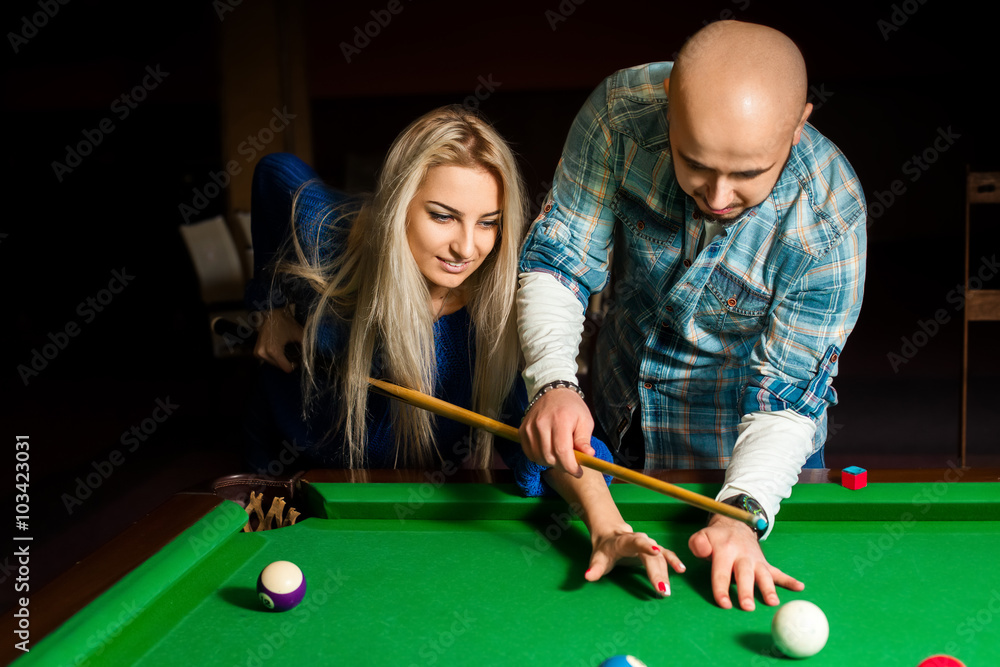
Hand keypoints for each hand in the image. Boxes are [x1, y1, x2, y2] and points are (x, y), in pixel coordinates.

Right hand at [253, 307, 303, 372]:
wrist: (271, 313)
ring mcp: (258, 353)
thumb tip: (313, 355)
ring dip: (280, 360)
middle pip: (279, 366)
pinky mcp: (255, 352)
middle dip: (287, 362)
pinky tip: (278, 350)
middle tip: (293, 354)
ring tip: (285, 351)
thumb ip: (306, 346)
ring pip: (273, 364)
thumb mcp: (299, 334)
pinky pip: (267, 360)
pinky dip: (273, 357)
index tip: (297, 360)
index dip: (294, 365)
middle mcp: (264, 353)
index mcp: (274, 351)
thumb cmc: (285, 322)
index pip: (286, 368)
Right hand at [519, 388, 594, 476]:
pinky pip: (529, 453)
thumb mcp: (585, 421)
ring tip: (560, 457)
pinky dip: (539, 457)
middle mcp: (542, 423)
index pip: (562, 452)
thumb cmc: (572, 407)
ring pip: (538, 457)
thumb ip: (584, 440)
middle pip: (549, 457)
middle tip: (570, 464)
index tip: (578, 472)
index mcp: (560, 420)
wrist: (553, 392)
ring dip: (550, 462)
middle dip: (562, 466)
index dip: (570, 467)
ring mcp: (530, 427)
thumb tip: (588, 455)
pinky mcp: (522, 430)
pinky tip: (549, 452)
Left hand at [586, 524, 685, 596]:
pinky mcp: (655, 551)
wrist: (611, 535)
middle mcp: (640, 540)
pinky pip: (666, 555)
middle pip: (651, 556)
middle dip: (657, 572)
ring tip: (667, 590)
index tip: (655, 551)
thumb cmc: (604, 549)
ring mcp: (649, 545)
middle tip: (662, 589)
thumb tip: (588, 577)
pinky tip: (681, 569)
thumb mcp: (597, 558)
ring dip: (665, 574)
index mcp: (625, 541)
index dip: (646, 546)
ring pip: (659, 559)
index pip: (636, 542)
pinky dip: (673, 561)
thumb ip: (594, 568)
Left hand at [688, 514, 803, 610]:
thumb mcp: (702, 536)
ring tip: (773, 602)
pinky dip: (789, 580)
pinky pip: (778, 572)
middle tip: (748, 607)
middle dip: (746, 591)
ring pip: (764, 574)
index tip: (724, 604)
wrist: (735, 524)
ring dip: (769, 588)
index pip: (722, 572)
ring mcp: (755, 560)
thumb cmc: (715, 538)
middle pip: (745, 575)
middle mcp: (742, 556)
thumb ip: (698, 544)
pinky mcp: (765, 563)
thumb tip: (703, 552)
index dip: (722, 588)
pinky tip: (799, 587)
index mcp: (725, 550)